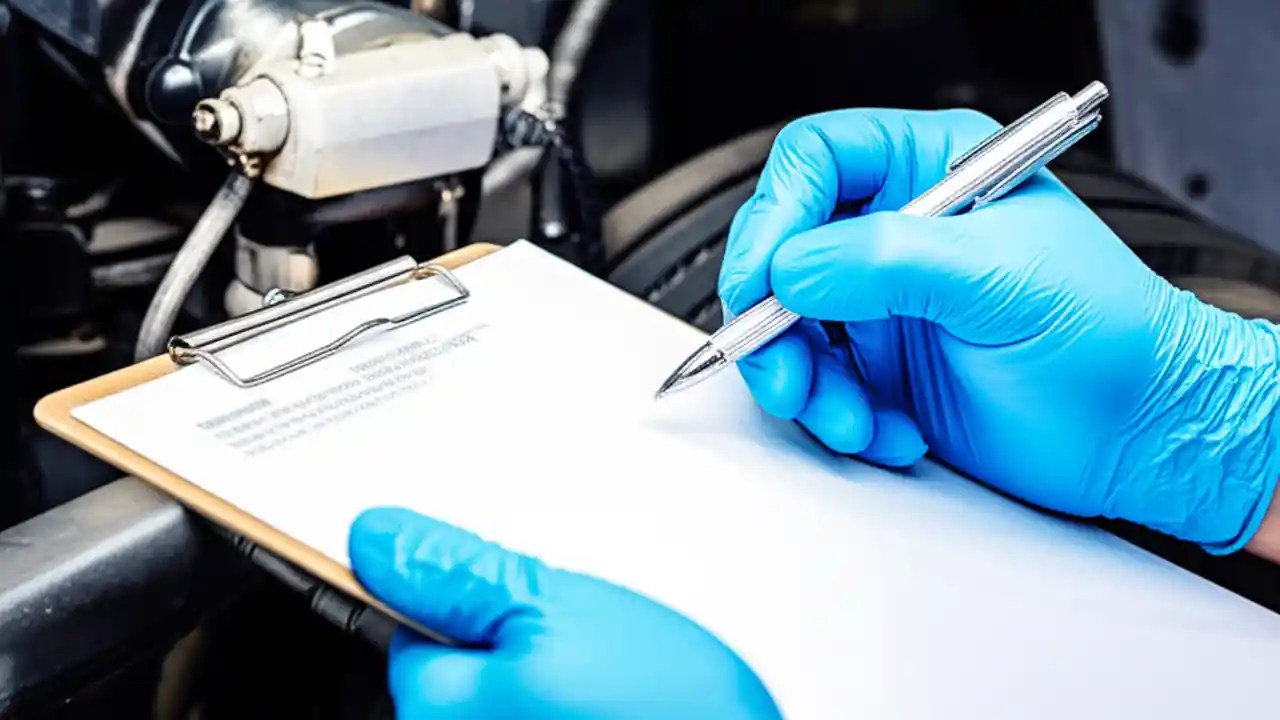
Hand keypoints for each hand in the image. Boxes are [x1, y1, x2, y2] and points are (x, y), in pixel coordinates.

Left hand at [348, 507, 779, 718]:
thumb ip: (458, 574)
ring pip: (506, 687)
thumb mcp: (559, 606)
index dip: (467, 595)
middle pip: (454, 668)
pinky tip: (615, 696)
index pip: (408, 628)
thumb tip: (377, 536)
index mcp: (445, 704)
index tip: (508, 588)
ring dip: (544, 664)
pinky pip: (540, 706)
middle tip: (579, 630)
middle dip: (507, 635)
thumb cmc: (671, 709)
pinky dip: (569, 693)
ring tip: (611, 667)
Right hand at [718, 108, 1279, 552]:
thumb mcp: (998, 276)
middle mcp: (897, 232)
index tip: (767, 277)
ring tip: (853, 418)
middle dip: (773, 319)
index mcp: (931, 172)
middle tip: (784, 370)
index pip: (816, 161)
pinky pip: (819, 385)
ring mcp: (885, 302)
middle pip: (784, 249)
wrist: (1139, 434)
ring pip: (788, 328)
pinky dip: (840, 417)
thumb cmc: (1106, 335)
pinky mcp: (883, 367)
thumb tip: (792, 267)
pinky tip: (893, 431)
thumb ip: (886, 259)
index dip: (777, 215)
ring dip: (806, 383)